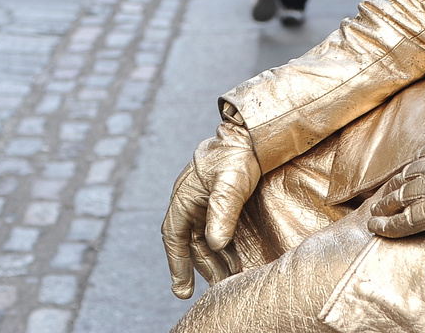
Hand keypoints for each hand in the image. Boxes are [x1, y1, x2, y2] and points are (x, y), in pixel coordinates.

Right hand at [161, 121, 259, 298]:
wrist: (251, 135)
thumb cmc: (236, 155)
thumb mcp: (230, 184)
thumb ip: (222, 212)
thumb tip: (215, 244)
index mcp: (184, 197)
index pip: (174, 237)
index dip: (177, 264)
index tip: (182, 289)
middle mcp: (190, 202)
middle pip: (191, 243)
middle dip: (201, 267)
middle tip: (214, 289)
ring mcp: (203, 203)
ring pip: (204, 239)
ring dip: (214, 260)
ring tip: (228, 279)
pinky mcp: (219, 203)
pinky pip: (217, 231)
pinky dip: (224, 248)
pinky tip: (235, 261)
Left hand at [366, 127, 424, 238]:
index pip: (418, 159)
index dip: (410, 168)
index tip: (404, 173)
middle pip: (404, 179)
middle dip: (392, 187)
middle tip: (382, 194)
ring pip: (398, 198)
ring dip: (384, 205)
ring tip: (375, 210)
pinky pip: (402, 221)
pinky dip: (387, 225)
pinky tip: (375, 227)